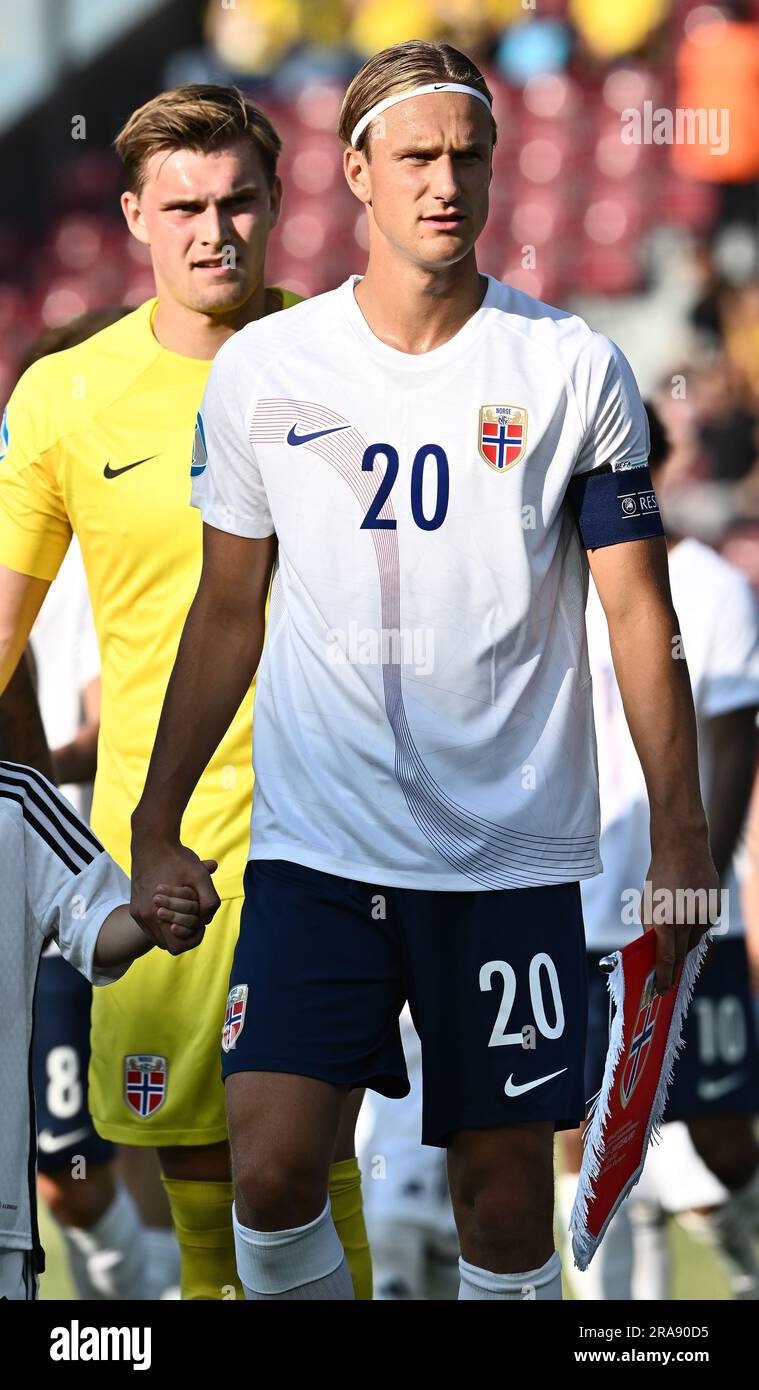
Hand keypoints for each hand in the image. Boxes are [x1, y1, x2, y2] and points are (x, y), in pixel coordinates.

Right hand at [130, 834, 220, 953]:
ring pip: (158, 935)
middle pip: (167, 944)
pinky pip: (150, 926)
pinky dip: (163, 921)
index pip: (176, 947)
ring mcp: (137, 912)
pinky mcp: (134, 907)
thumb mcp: (200, 876)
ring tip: (185, 910)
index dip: (192, 939)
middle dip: (183, 933)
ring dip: (172, 927)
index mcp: (156, 914)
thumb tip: (207, 919)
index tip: (200, 922)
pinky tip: (174, 906)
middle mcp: (143, 916)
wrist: (152, 842)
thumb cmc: (178, 858)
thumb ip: (210, 900)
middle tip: (194, 916)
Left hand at [645, 834, 719, 993]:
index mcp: (665, 921)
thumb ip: (651, 929)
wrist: (683, 849)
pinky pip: (704, 928)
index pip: (666, 960)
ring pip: (694, 942)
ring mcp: (704, 917)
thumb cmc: (659, 877)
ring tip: (675, 939)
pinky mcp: (715, 910)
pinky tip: (688, 917)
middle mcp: (686, 922)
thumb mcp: (647, 904)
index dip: (664, 978)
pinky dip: (695, 928)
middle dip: (673, 968)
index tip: (662, 990)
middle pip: (681, 955)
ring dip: (684, 944)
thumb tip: (654, 951)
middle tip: (667, 980)